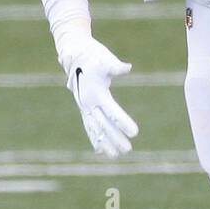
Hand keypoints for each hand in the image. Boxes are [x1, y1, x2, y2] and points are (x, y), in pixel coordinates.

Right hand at [63, 37, 138, 155]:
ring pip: (95, 128)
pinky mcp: (84, 107)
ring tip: (115, 156)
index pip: (112, 112)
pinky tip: (100, 149)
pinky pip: (89, 125)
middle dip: (115, 138)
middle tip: (128, 150)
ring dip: (105, 142)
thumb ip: (116, 67)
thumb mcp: (105, 60)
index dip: (123, 122)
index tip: (134, 133)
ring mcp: (85, 106)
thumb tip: (127, 68)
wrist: (74, 53)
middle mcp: (88, 103)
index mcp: (96, 94)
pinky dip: (94, 137)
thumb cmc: (93, 56)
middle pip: (103, 125)